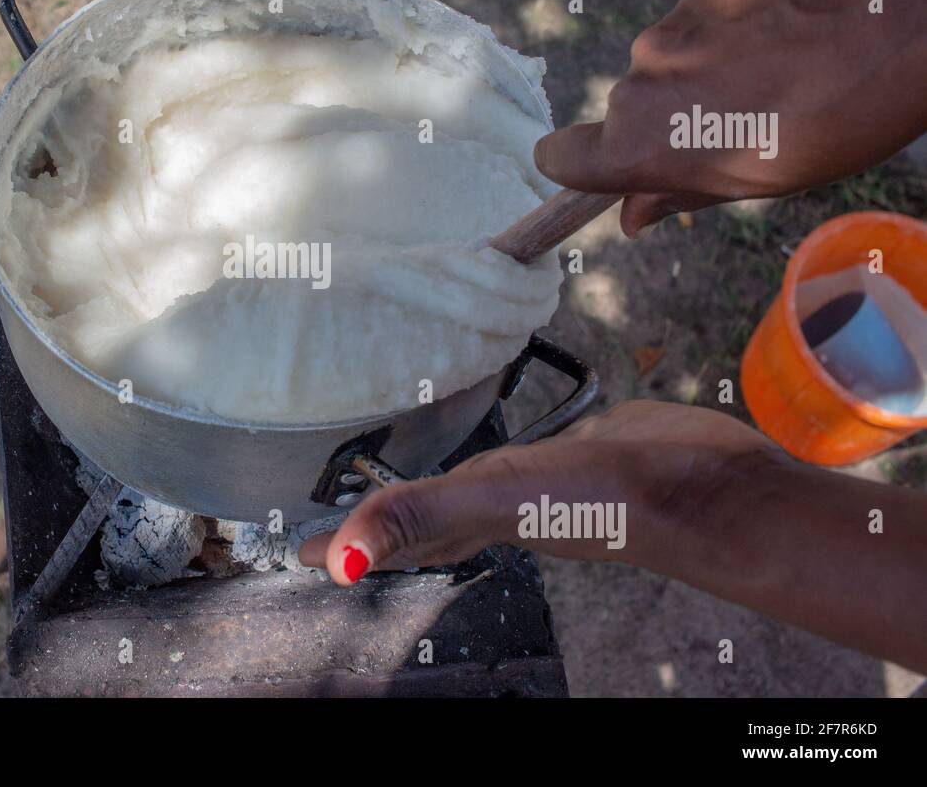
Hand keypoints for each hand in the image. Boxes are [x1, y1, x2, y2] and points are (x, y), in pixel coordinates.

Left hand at [299, 399, 926, 671]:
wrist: (703, 483)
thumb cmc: (602, 500)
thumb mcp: (496, 500)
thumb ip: (418, 518)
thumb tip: (341, 562)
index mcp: (467, 520)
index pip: (389, 539)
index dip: (345, 544)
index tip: (302, 549)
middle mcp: (494, 507)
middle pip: (418, 525)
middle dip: (375, 526)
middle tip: (338, 521)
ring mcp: (534, 483)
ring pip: (464, 492)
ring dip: (430, 493)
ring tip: (400, 483)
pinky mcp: (572, 453)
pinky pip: (514, 453)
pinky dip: (492, 451)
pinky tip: (496, 444)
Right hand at [533, 0, 926, 235]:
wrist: (886, 31)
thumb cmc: (825, 127)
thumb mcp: (749, 182)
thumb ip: (677, 193)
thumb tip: (633, 216)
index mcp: (640, 146)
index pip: (559, 158)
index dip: (575, 165)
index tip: (607, 169)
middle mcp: (638, 87)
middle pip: (627, 111)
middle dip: (666, 120)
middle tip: (730, 127)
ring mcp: (667, 34)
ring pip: (664, 68)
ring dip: (698, 78)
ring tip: (765, 83)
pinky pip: (693, 30)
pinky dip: (721, 41)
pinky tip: (774, 45)